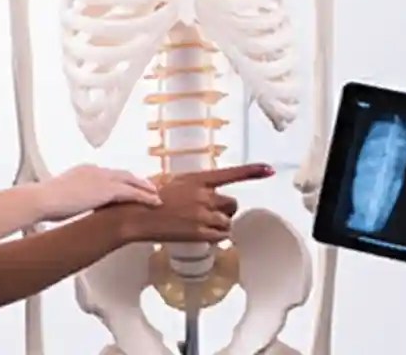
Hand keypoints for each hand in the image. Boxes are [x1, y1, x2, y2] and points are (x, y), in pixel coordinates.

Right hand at [32, 164, 161, 221]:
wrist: (42, 199)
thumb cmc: (44, 202)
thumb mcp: (60, 198)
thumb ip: (70, 200)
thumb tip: (68, 208)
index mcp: (83, 170)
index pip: (107, 174)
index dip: (120, 180)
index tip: (127, 184)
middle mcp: (95, 170)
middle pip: (122, 174)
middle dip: (137, 180)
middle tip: (149, 186)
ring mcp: (102, 179)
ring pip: (131, 182)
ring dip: (145, 188)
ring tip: (156, 195)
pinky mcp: (107, 190)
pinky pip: (132, 193)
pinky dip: (145, 197)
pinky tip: (155, 202)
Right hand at [114, 163, 275, 243]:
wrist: (136, 215)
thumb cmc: (147, 197)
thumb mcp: (172, 182)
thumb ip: (192, 187)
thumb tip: (202, 194)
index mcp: (198, 179)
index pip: (231, 173)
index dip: (252, 172)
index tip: (269, 169)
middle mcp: (204, 195)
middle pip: (232, 204)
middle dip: (225, 210)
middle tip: (210, 213)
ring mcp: (203, 214)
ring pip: (227, 222)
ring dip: (219, 225)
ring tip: (200, 225)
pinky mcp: (200, 233)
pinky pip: (221, 236)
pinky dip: (215, 236)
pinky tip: (201, 234)